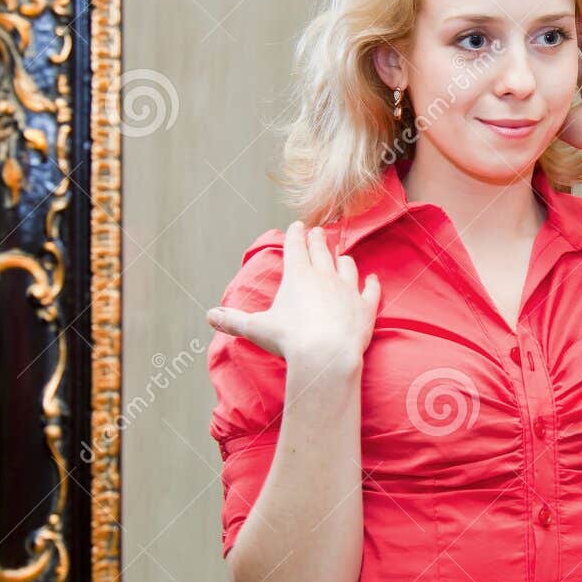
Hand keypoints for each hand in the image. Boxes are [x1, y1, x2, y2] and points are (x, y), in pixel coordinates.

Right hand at [207, 221, 380, 376]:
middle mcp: (325, 275)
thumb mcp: (255, 329)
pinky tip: (372, 279)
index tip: (297, 225)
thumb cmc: (289, 340)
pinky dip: (371, 283)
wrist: (326, 355)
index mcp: (298, 275)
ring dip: (343, 259)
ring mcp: (348, 289)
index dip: (295, 234)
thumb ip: (233, 320)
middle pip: (322, 250)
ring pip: (347, 265)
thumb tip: (209, 317)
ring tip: (341, 256)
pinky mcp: (365, 307)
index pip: (295, 246)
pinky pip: (371, 290)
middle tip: (318, 232)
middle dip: (318, 239)